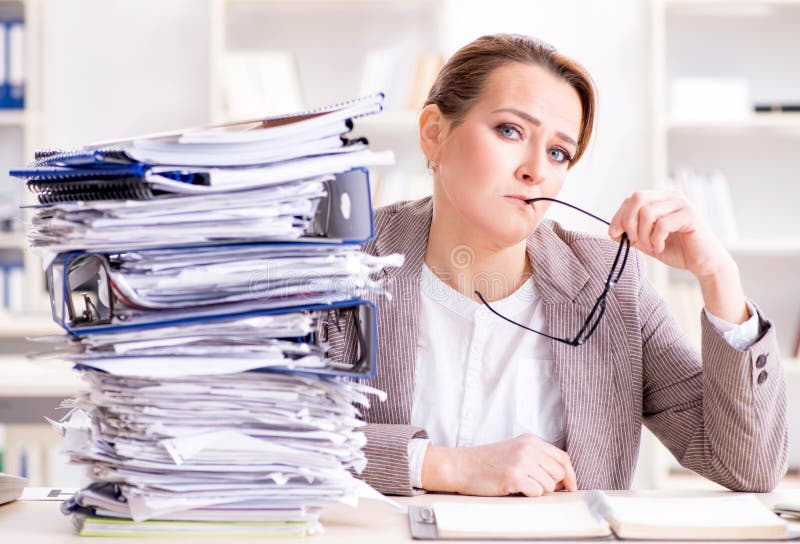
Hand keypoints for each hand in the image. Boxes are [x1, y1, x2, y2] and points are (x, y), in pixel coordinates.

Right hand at [421, 434, 576, 495]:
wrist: (461, 466)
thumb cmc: (486, 462)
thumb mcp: (514, 450)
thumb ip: (536, 458)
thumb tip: (561, 478)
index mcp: (530, 441)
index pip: (562, 458)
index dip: (570, 475)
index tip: (571, 487)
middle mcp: (528, 448)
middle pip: (558, 473)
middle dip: (550, 485)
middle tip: (532, 486)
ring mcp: (522, 462)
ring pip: (548, 486)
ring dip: (536, 491)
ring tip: (518, 484)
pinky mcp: (515, 476)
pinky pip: (536, 493)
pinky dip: (527, 495)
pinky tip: (512, 488)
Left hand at [608, 190, 748, 323]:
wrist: (704, 263)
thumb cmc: (677, 250)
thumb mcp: (647, 242)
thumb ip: (631, 235)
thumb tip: (612, 231)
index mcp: (661, 199)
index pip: (632, 198)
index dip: (619, 216)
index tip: (613, 234)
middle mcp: (671, 196)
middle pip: (637, 199)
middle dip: (629, 222)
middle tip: (633, 241)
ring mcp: (682, 204)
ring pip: (647, 212)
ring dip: (643, 235)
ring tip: (651, 246)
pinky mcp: (690, 215)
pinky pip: (662, 224)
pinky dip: (655, 240)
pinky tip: (660, 247)